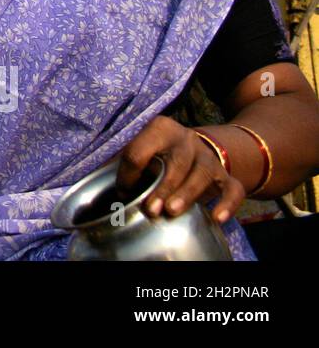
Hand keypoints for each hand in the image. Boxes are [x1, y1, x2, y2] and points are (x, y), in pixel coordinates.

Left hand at [116, 116, 244, 223]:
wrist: (191, 148)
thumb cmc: (156, 153)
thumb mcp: (139, 150)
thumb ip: (126, 165)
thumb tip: (114, 192)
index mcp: (160, 129)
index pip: (140, 150)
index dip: (129, 173)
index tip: (123, 192)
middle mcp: (187, 139)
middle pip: (177, 162)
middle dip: (163, 187)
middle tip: (151, 209)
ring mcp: (209, 157)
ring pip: (203, 173)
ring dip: (187, 194)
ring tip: (172, 212)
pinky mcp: (226, 175)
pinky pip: (233, 189)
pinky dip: (227, 204)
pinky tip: (216, 218)